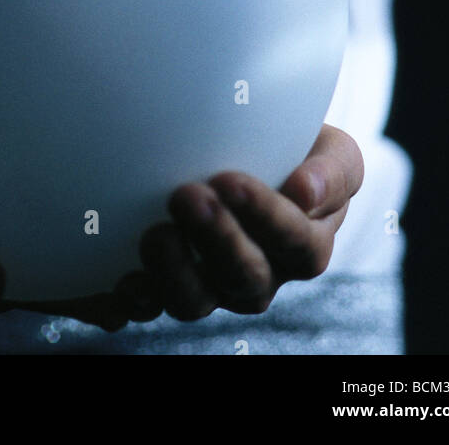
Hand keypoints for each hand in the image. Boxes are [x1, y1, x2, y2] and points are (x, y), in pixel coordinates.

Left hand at [3, 124, 363, 329]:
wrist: (249, 145)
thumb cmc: (296, 147)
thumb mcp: (330, 150)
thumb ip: (333, 170)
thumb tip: (304, 190)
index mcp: (304, 243)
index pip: (296, 243)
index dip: (265, 217)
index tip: (230, 180)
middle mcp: (260, 273)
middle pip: (246, 278)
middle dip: (216, 241)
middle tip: (185, 196)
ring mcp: (211, 285)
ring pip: (196, 301)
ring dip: (173, 273)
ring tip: (154, 233)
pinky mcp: (166, 286)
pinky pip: (147, 304)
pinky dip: (129, 296)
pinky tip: (116, 280)